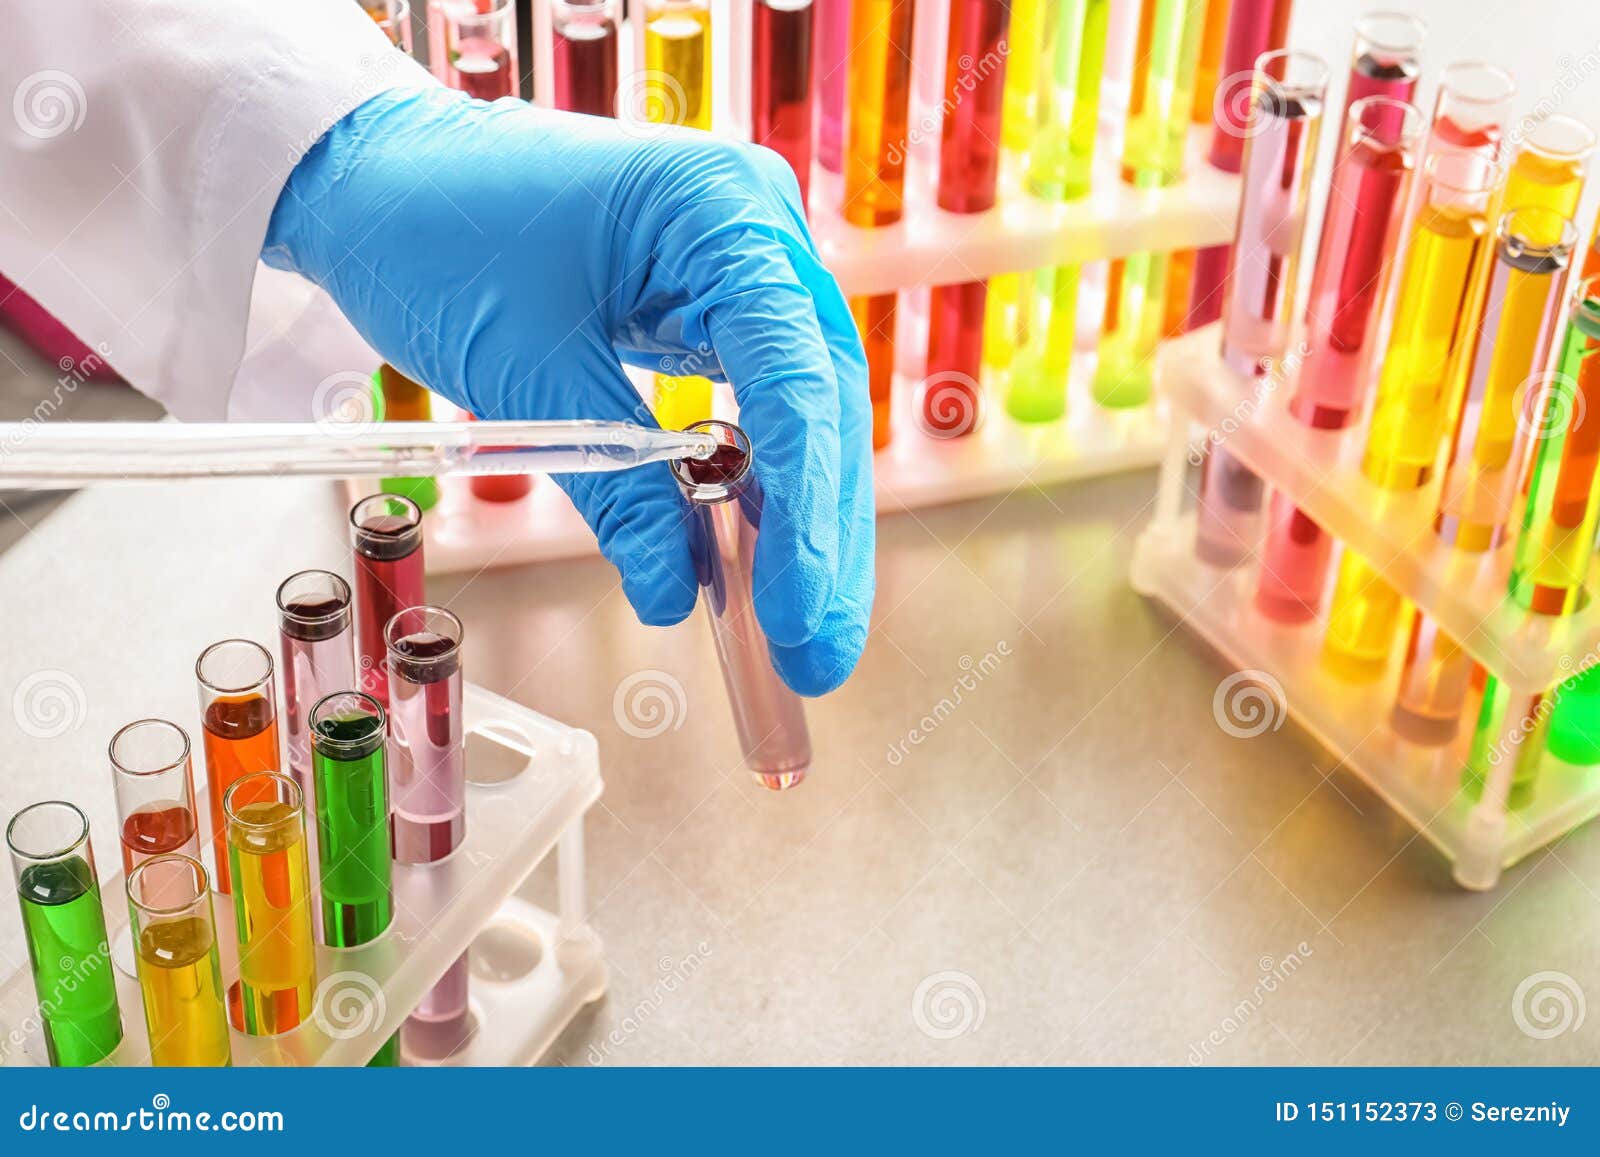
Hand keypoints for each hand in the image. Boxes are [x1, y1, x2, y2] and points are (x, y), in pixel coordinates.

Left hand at [264, 87, 872, 694]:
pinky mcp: (710, 299)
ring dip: (803, 523)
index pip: (798, 378)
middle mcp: (755, 229)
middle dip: (823, 537)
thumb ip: (619, 488)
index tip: (796, 609)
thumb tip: (674, 594)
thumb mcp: (525, 373)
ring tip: (803, 633)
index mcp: (723, 212)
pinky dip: (757, 484)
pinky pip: (757, 403)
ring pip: (802, 413)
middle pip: (822, 403)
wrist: (373, 171)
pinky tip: (761, 561)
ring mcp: (740, 262)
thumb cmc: (435, 230)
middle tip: (818, 653)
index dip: (806, 508)